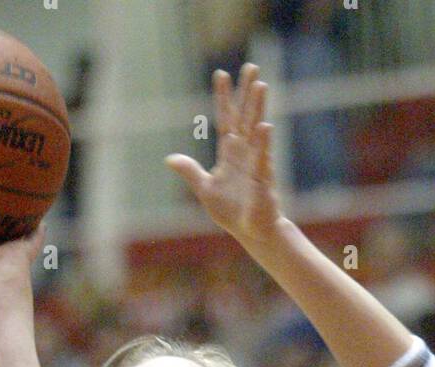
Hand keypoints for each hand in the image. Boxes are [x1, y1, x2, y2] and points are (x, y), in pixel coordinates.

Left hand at [165, 63, 281, 245]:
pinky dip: (263, 143)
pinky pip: (263, 158)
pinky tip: (264, 127)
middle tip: (252, 67)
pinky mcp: (263, 179)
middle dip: (247, 92)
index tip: (221, 74)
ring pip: (256, 130)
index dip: (223, 98)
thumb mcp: (205, 190)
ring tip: (261, 85)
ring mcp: (256, 163)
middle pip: (245, 116)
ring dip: (258, 108)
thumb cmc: (231, 212)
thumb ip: (191, 172)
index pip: (226, 119)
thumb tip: (170, 159)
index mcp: (230, 153)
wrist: (252, 232)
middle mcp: (245, 152)